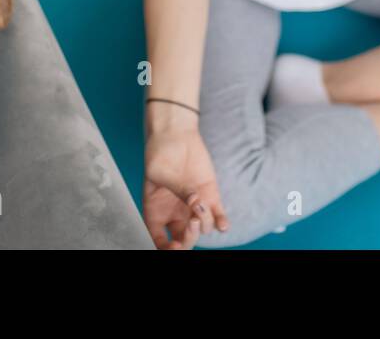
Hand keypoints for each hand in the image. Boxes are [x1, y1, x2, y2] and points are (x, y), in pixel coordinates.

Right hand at [142, 126, 229, 248]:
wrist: (176, 132)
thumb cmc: (160, 151)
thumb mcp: (161, 172)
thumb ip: (176, 190)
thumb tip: (193, 203)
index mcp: (156, 211)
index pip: (158, 240)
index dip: (166, 248)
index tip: (176, 245)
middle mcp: (175, 213)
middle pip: (183, 240)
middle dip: (189, 238)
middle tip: (193, 222)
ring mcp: (193, 206)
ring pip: (202, 229)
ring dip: (204, 221)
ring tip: (199, 200)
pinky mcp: (210, 196)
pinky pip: (218, 217)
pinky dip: (221, 223)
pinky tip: (223, 223)